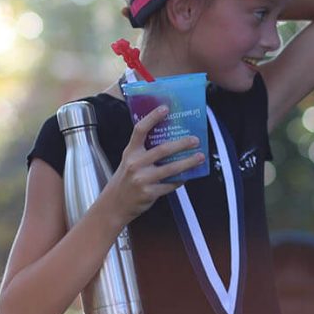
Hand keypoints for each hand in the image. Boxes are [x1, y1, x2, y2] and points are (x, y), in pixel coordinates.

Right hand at [101, 107, 205, 225]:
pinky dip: (180, 180)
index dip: (152, 117)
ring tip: (200, 157)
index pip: (140, 130)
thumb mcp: (129, 161)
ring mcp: (142, 179)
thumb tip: (170, 139)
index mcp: (130, 152)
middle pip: (162, 150)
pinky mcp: (149, 193)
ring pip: (171, 169)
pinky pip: (170, 185)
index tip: (165, 108)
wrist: (114, 204)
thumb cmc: (125, 179)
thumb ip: (144, 151)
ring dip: (188, 162)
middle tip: (195, 139)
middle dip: (182, 144)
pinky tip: (188, 175)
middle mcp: (135, 164)